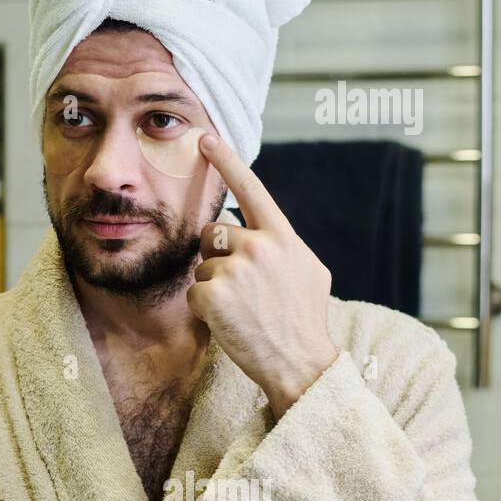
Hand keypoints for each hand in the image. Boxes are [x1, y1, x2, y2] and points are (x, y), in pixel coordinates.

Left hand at [187, 132, 339, 419]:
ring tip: (242, 308)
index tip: (205, 138)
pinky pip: (193, 292)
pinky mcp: (212, 295)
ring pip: (202, 265)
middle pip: (213, 232)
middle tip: (243, 287)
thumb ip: (281, 245)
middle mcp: (258, 246)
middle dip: (218, 254)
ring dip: (213, 285)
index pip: (251, 189)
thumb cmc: (303, 318)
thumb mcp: (307, 271)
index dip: (226, 162)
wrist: (300, 362)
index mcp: (283, 236)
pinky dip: (204, 309)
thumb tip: (261, 232)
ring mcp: (234, 270)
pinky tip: (230, 321)